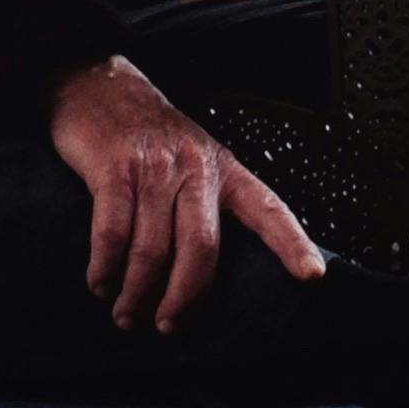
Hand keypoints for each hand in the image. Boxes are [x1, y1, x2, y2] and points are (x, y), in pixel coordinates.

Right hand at [47, 52, 324, 332]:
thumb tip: (198, 275)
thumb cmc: (146, 133)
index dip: (291, 243)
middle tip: (167, 324)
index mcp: (222, 168)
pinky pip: (113, 232)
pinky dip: (105, 267)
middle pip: (201, 248)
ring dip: (136, 292)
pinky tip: (101, 281)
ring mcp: (154, 166)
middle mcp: (194, 166)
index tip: (312, 275)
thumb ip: (201, 205)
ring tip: (126, 313)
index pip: (267, 207)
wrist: (96, 82)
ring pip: (153, 248)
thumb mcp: (191, 156)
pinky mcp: (114, 166)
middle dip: (182, 297)